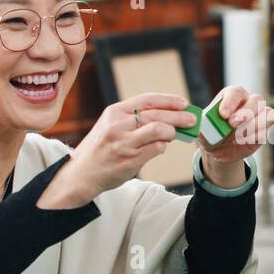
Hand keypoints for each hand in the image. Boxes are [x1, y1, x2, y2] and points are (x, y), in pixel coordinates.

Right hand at [41, 93, 193, 208]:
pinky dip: (162, 147)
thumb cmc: (100, 149)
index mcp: (114, 112)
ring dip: (172, 132)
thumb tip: (166, 117)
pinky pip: (156, 149)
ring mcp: (123, 142)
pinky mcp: (129, 159)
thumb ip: (133, 120)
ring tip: (177, 135)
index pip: (147, 100)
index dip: (168, 100)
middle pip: (156, 114)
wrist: (81, 174)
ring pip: (158, 130)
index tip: (183, 103)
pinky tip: (161, 147)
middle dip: (179, 116)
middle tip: (192, 119)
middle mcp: (118, 125)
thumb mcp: (110, 126)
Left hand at [198, 85, 273, 187]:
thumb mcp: (202, 129)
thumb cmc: (210, 133)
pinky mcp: (263, 131)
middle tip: (232, 124)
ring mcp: (259, 116)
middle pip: (256, 100)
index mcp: (232, 95)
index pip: (236, 92)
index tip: (222, 114)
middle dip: (245, 112)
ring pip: (267, 113)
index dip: (230, 102)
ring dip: (254, 124)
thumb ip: (203, 124)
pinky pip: (266, 130)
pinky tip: (243, 141)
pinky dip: (256, 136)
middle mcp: (249, 102)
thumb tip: (201, 121)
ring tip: (238, 135)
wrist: (219, 149)